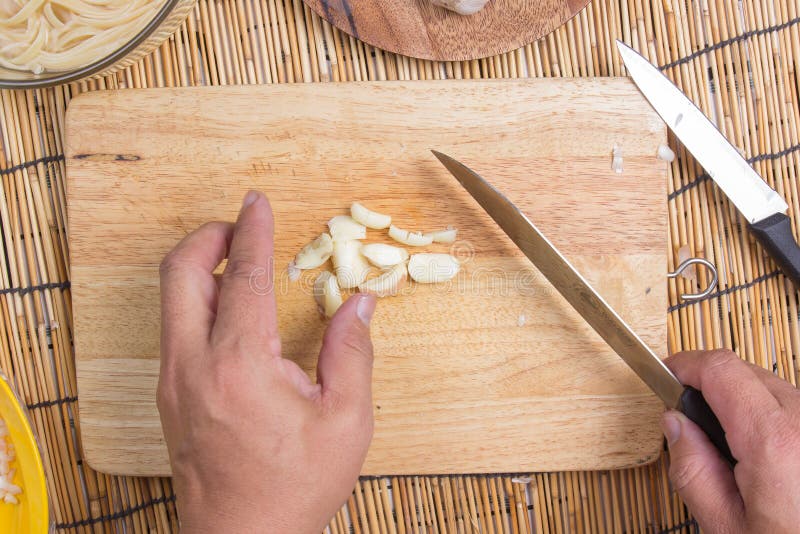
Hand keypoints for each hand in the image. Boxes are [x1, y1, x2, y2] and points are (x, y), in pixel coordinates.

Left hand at [157, 191, 376, 532]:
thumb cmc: (293, 488)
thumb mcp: (345, 422)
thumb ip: (353, 354)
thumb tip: (360, 304)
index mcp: (239, 365)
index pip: (244, 276)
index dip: (253, 231)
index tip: (257, 201)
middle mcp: (194, 365)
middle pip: (179, 273)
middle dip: (206, 236)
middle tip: (239, 226)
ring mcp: (174, 382)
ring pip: (170, 299)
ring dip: (199, 267)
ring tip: (238, 262)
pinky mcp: (169, 397)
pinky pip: (175, 329)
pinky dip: (196, 301)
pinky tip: (229, 311)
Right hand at [662, 349, 799, 532]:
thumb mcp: (725, 525)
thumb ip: (691, 470)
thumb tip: (675, 424)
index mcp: (773, 441)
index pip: (721, 370)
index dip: (686, 365)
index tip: (668, 374)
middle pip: (746, 373)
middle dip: (711, 385)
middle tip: (691, 420)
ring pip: (773, 388)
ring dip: (744, 402)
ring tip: (732, 446)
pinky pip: (794, 408)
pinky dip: (772, 417)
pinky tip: (765, 454)